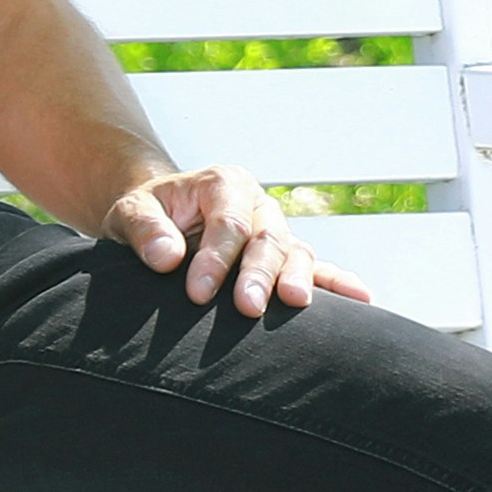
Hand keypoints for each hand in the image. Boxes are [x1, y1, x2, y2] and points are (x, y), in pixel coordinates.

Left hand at [108, 164, 365, 317]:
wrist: (159, 218)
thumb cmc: (145, 215)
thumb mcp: (130, 212)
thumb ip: (144, 229)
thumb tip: (165, 258)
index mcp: (223, 184)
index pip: (228, 222)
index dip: (215, 257)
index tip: (196, 292)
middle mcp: (258, 205)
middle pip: (266, 239)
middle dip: (258, 274)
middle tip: (247, 306)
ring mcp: (276, 231)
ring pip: (294, 253)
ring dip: (296, 280)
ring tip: (295, 304)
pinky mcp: (284, 257)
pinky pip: (317, 268)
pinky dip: (337, 283)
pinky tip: (362, 299)